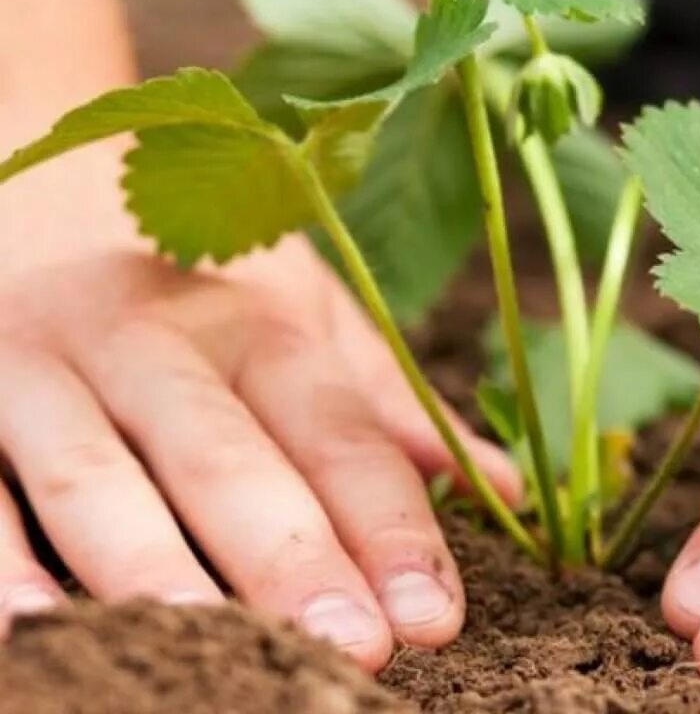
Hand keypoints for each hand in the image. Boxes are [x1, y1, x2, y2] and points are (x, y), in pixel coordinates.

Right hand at [0, 144, 518, 670]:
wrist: (40, 187)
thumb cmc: (197, 275)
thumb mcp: (303, 314)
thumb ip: (387, 404)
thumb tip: (506, 487)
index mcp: (257, 323)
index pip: (335, 430)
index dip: (387, 524)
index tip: (434, 615)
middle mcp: (154, 340)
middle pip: (225, 455)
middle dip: (288, 554)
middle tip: (355, 647)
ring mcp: (47, 367)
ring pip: (98, 475)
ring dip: (149, 566)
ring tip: (208, 653)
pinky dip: (0, 561)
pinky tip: (36, 634)